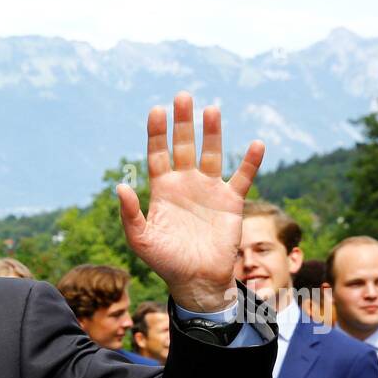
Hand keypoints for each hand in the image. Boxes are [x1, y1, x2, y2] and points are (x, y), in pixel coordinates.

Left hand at [117, 92, 265, 311]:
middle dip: (182, 123)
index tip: (156, 110)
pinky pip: (244, 177)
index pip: (158, 155)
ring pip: (212, 154)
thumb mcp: (141, 240)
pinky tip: (256, 144)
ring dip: (212, 133)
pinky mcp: (232, 202)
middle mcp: (186, 184)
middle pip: (183, 146)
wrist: (196, 281)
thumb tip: (121, 186)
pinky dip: (251, 162)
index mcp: (163, 191)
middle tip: (183, 97)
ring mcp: (210, 190)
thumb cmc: (165, 262)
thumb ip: (130, 215)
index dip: (157, 133)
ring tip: (210, 110)